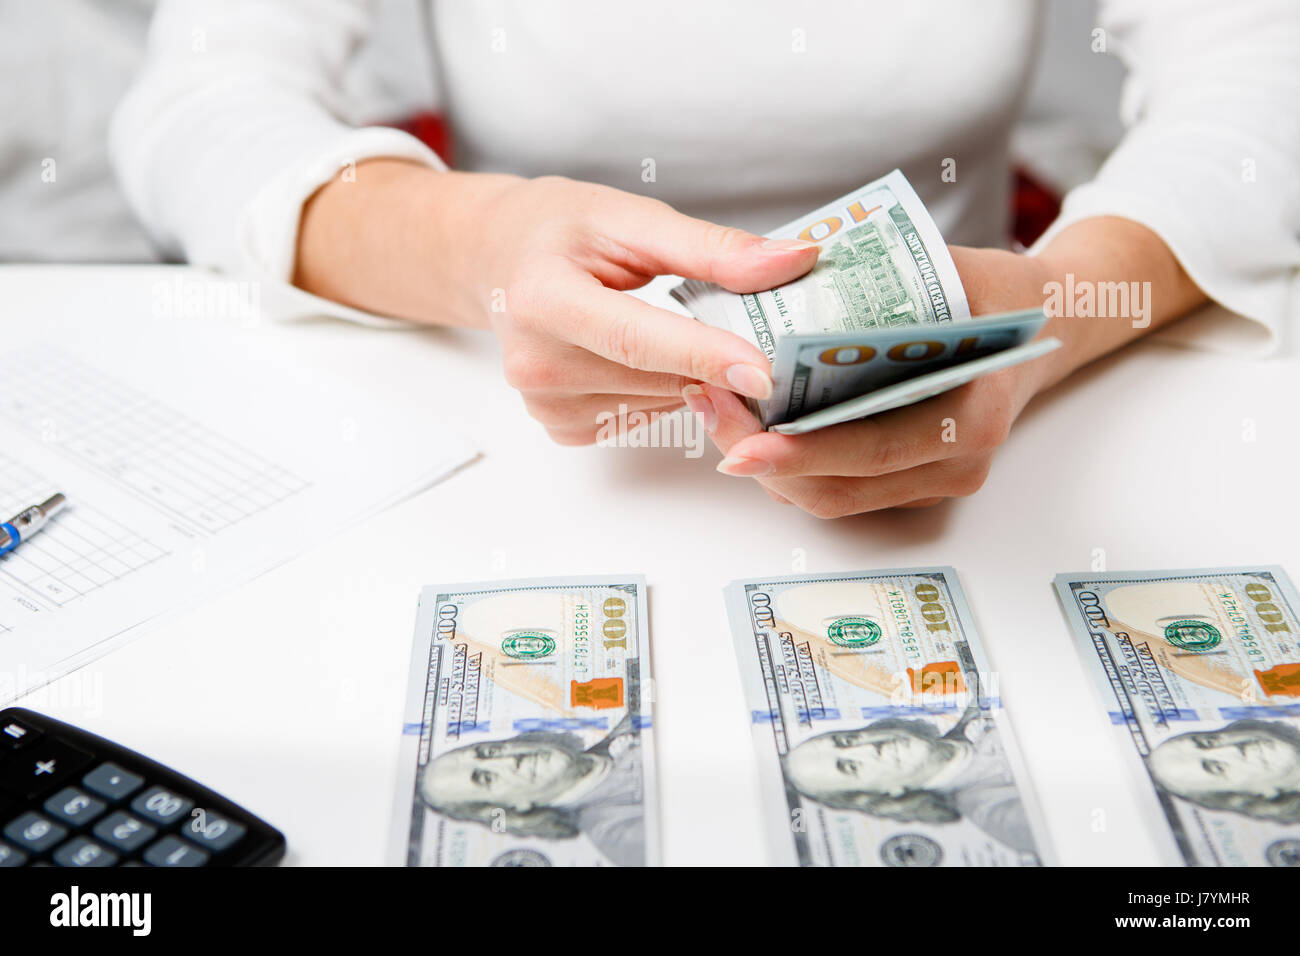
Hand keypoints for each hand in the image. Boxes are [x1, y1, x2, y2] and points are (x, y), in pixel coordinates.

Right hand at [295, 163, 817, 443]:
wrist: (494, 260)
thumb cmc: (557, 229)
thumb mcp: (628, 217)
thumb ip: (711, 247)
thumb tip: (794, 260)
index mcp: (542, 298)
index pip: (636, 339)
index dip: (704, 356)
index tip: (766, 372)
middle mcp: (534, 362)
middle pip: (657, 376)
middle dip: (719, 362)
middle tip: (764, 335)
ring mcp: (544, 403)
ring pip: (659, 401)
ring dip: (693, 376)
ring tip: (688, 333)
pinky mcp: (560, 426)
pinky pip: (642, 416)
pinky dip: (663, 389)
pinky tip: (646, 356)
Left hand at [685, 221, 1205, 516]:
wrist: (1045, 323)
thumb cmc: (993, 294)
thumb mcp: (946, 271)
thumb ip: (876, 281)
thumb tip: (784, 265)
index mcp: (969, 418)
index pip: (873, 450)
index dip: (803, 452)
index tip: (743, 443)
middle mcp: (955, 465)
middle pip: (838, 489)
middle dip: (763, 459)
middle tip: (708, 410)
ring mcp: (934, 481)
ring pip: (830, 498)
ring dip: (768, 465)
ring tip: (716, 410)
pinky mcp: (911, 484)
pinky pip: (840, 490)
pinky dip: (791, 465)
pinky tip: (751, 424)